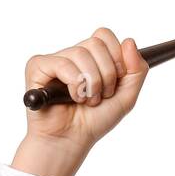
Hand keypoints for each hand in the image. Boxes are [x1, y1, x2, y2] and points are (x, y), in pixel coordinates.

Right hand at [21, 26, 149, 150]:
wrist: (71, 140)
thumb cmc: (94, 120)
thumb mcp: (126, 96)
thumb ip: (136, 70)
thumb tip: (130, 41)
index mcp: (91, 57)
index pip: (104, 35)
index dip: (116, 57)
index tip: (116, 80)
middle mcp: (72, 55)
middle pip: (96, 43)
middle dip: (106, 75)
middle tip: (100, 95)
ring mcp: (54, 59)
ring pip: (81, 54)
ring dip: (91, 84)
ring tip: (87, 100)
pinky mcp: (38, 66)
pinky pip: (63, 64)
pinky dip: (75, 84)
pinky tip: (72, 98)